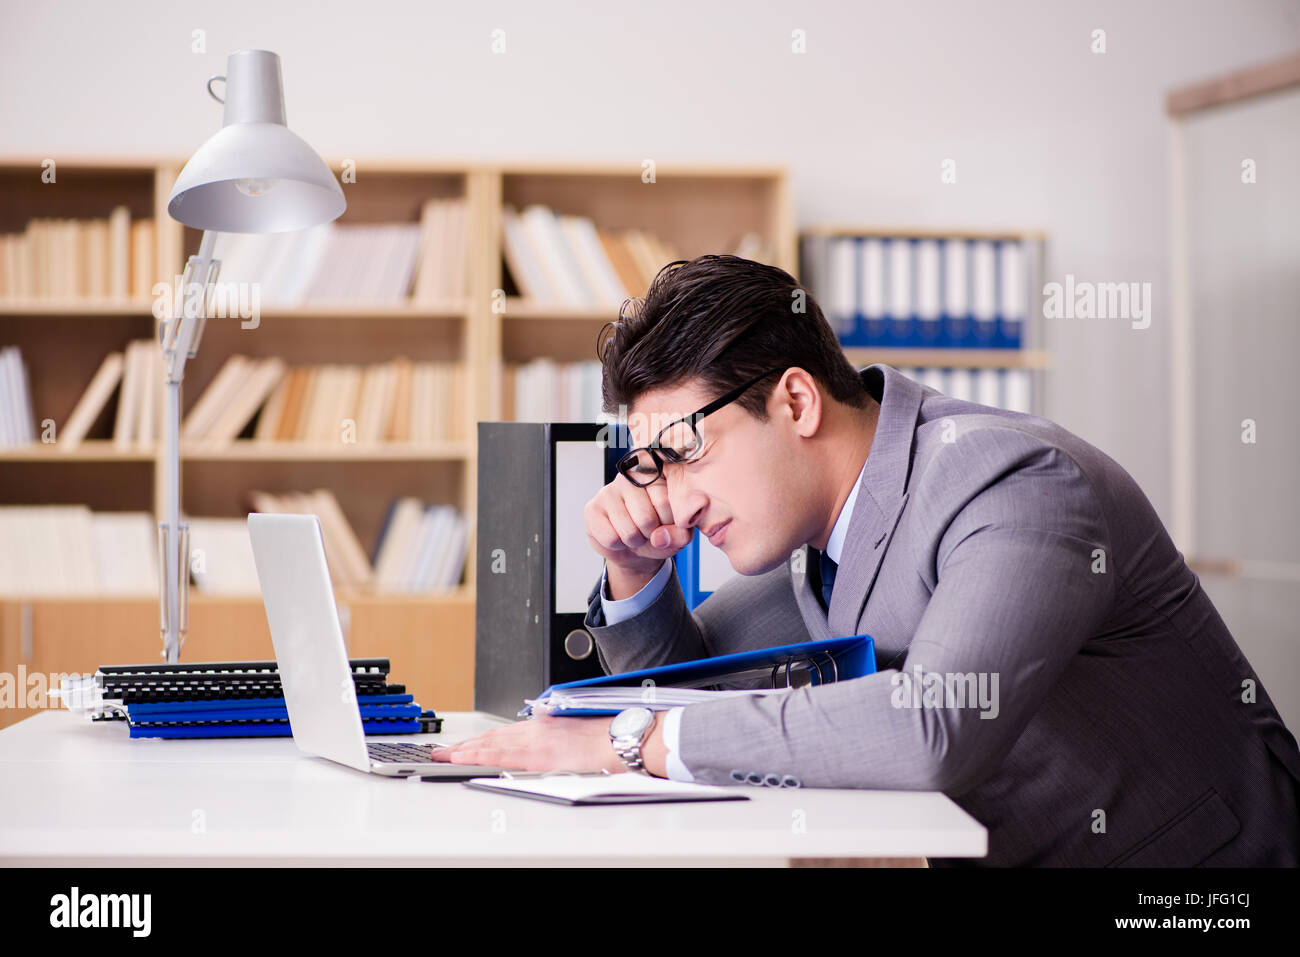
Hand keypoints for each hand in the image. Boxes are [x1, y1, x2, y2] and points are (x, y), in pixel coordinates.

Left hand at [428, 715, 626, 773]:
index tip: (462, 745)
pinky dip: (481, 756)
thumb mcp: (573, 732)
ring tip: (444, 756)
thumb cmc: (605, 736)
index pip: (503, 733)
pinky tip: (466, 758)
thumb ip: (554, 738)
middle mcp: (535, 729)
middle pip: (492, 737)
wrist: (620, 737)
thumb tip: (546, 746)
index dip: (479, 739)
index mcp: (543, 725)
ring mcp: (535, 740)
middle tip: (442, 751)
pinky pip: (503, 755)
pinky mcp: (538, 754)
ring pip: (491, 744)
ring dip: (465, 750)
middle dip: (465, 745)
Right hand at [584, 474, 693, 593]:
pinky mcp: (592, 508)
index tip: (665, 520)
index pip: (666, 502)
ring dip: (634, 541)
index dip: (668, 522)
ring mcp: (609, 490)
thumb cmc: (658, 532)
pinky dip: (617, 545)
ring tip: (634, 532)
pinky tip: (618, 534)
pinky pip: (610, 538)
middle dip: (650, 534)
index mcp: (657, 475)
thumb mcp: (679, 534)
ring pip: (628, 531)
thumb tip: (659, 536)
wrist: (635, 547)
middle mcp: (631, 476)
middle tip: (647, 529)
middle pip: (646, 518)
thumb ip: (681, 535)